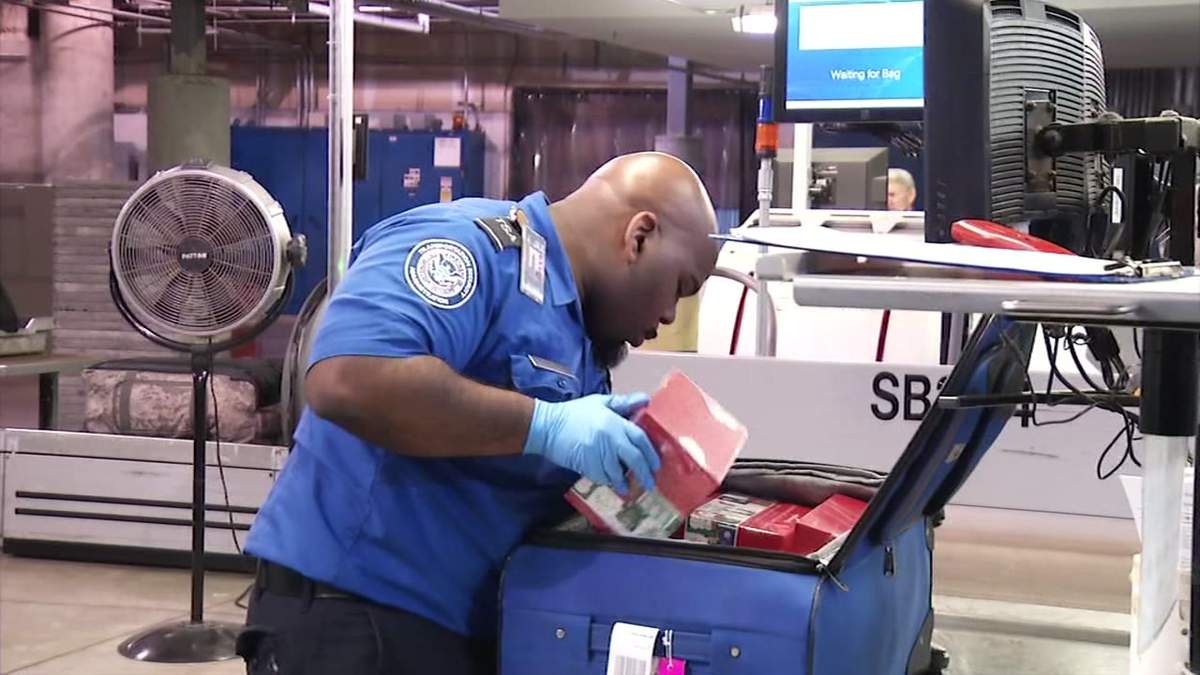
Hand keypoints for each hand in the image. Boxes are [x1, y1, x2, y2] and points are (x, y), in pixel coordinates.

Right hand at [523, 393, 660, 494]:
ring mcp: (598, 453)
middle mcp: (610, 438)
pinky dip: (609, 482)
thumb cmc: (574, 413)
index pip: (640, 439)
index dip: (650, 453)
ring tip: (630, 488)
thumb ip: (624, 403)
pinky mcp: (586, 465)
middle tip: (649, 483)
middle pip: (634, 458)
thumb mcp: (600, 402)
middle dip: (644, 473)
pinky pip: (603, 477)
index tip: (656, 465)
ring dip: (626, 482)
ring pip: (618, 472)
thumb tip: (646, 399)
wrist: (548, 426)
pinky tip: (613, 485)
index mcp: (615, 422)